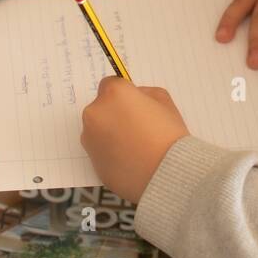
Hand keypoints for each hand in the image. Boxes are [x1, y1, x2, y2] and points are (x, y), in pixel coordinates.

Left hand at [80, 76, 189, 204]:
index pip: (110, 84)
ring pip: (98, 130)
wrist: (165, 173)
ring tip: (134, 147)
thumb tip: (134, 97)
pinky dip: (110, 153)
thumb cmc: (168, 133)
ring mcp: (89, 140)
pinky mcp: (91, 162)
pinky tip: (130, 161)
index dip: (123, 93)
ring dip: (110, 133)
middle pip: (101, 108)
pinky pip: (100, 151)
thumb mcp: (164, 100)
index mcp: (112, 94)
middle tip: (137, 127)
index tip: (135, 105)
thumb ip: (144, 93)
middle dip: (115, 113)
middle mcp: (94, 114)